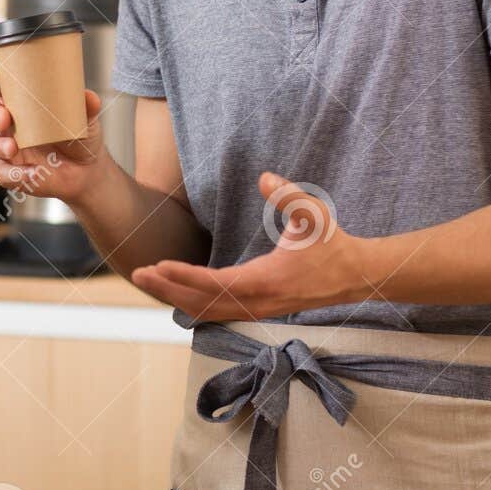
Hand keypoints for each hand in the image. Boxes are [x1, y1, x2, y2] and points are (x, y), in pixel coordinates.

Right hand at [0, 63, 111, 205]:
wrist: (86, 171)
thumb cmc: (79, 137)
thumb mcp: (86, 118)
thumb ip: (87, 105)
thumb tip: (89, 97)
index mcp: (20, 102)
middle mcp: (7, 122)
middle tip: (5, 118)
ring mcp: (5, 147)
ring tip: (12, 148)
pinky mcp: (9, 171)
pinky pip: (0, 172)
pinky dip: (13, 173)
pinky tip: (32, 172)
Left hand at [130, 173, 372, 320]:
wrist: (353, 276)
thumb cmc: (331, 243)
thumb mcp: (314, 214)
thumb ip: (289, 195)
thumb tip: (264, 177)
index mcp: (267, 280)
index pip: (216, 283)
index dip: (184, 276)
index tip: (157, 265)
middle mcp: (257, 301)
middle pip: (201, 303)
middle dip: (167, 289)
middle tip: (137, 272)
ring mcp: (255, 310)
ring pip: (206, 311)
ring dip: (174, 297)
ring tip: (145, 280)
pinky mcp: (255, 310)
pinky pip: (215, 311)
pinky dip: (189, 303)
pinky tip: (171, 291)